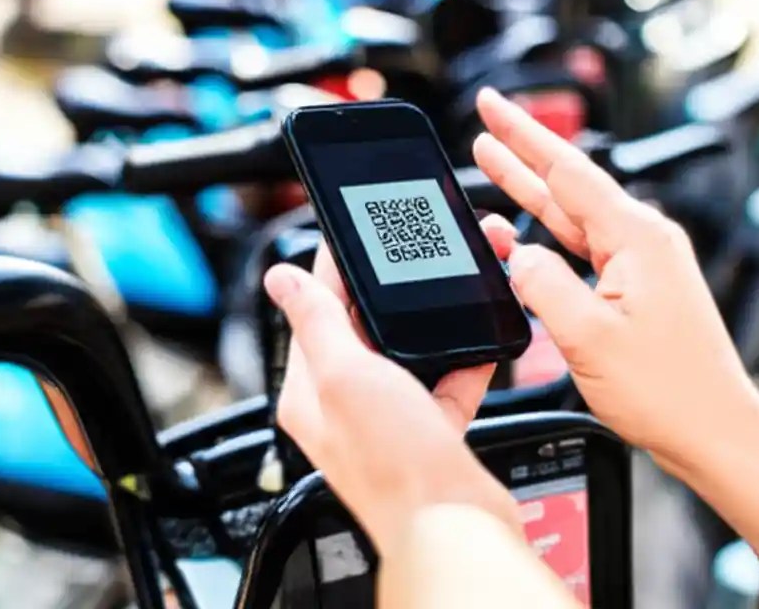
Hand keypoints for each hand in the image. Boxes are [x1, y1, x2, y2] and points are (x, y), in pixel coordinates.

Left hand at [264, 245, 518, 554]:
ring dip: (432, 321)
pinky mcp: (430, 430)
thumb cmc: (392, 464)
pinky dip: (463, 361)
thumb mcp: (345, 376)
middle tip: (416, 254)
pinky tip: (478, 341)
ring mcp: (389, 418)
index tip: (357, 233)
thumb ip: (316, 321)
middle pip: (366, 328)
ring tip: (451, 289)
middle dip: (393, 290)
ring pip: (409, 352)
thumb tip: (280, 277)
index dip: (336, 268)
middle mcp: (345, 403)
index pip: (315, 312)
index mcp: (309, 390)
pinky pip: (447, 381)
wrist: (452, 526)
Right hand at [472, 87, 758, 467]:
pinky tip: (516, 236)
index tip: (492, 106)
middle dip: (521, 148)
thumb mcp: (587, 337)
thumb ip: (542, 285)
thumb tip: (517, 255)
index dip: (523, 135)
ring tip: (488, 160)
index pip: (567, 170)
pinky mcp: (635, 289)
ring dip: (526, 190)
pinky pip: (580, 249)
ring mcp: (641, 264)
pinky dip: (543, 237)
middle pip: (567, 182)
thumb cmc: (668, 391)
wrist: (714, 432)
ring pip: (569, 215)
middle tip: (486, 115)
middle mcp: (643, 241)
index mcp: (637, 238)